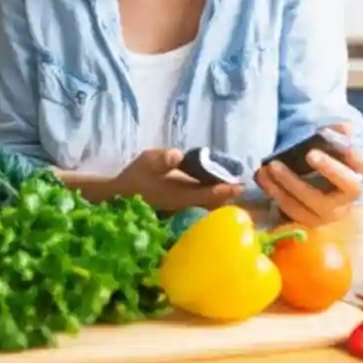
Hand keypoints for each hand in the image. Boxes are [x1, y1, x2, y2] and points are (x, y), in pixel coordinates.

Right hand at [112, 148, 243, 211]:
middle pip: (213, 203)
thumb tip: (177, 155)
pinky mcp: (181, 206)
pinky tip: (218, 191)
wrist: (120, 196)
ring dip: (222, 198)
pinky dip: (213, 198)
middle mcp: (184, 204)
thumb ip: (161, 159)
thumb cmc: (134, 178)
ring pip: (209, 205)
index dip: (222, 190)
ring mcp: (183, 207)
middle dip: (227, 196)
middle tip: (242, 188)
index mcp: (178, 194)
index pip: (205, 195)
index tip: (238, 186)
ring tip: (234, 189)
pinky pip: (203, 204)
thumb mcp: (145, 162)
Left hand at [255, 123, 362, 227]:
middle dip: (329, 169)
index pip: (362, 162)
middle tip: (309, 154)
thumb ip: (334, 135)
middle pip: (348, 186)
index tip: (340, 140)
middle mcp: (349, 195)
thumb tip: (344, 127)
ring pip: (315, 202)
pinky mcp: (309, 220)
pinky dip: (276, 194)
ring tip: (270, 167)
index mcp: (357, 171)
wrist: (312, 187)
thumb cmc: (320, 161)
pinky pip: (294, 212)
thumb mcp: (326, 145)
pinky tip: (262, 178)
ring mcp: (330, 211)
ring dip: (290, 184)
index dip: (353, 153)